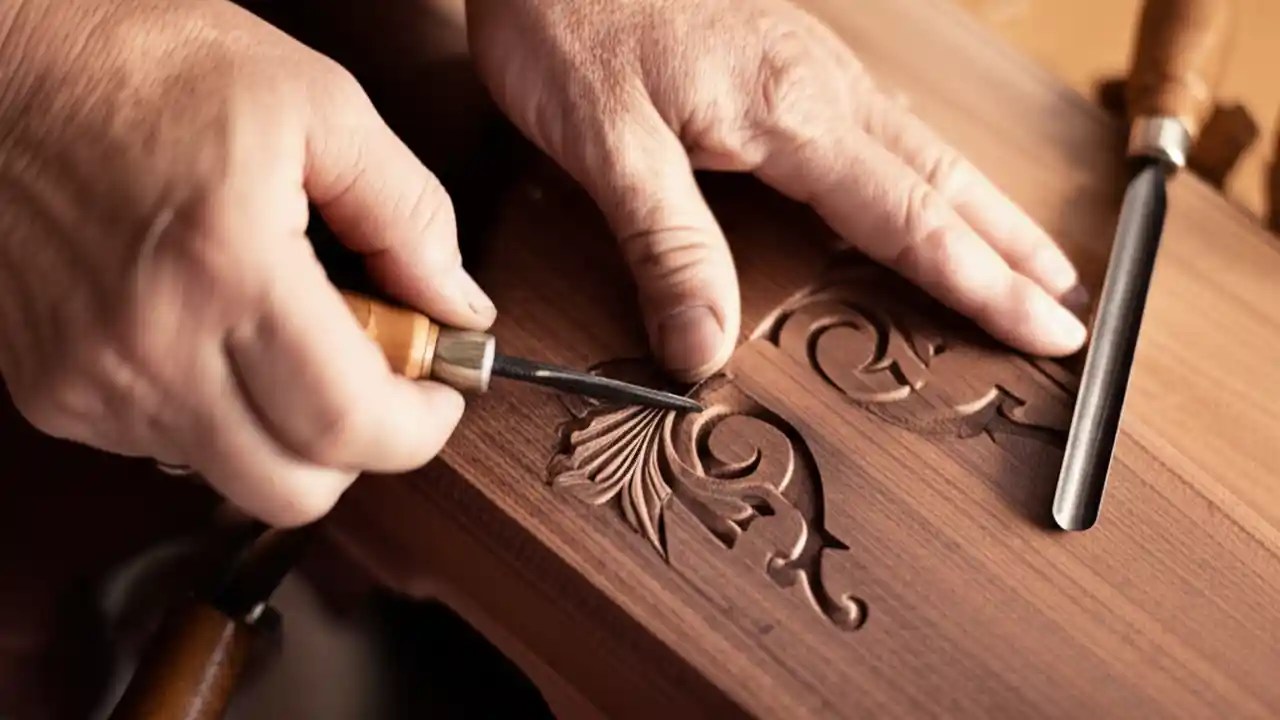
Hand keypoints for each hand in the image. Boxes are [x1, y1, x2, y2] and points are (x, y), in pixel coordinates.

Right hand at [0, 0, 494, 525]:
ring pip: (230, 475)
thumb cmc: (146, 60)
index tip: (441, 398)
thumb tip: (459, 303)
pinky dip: (217, 412)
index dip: (419, 430)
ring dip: (286, 430)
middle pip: (292, 490)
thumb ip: (409, 212)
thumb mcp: (317, 104)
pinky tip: (217, 333)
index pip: (349, 426)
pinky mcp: (48, 391)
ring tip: (287, 332)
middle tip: (376, 373)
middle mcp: (151, 349)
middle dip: (359, 447)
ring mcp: (89, 381)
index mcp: (228, 270)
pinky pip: (166, 446)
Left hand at [466, 0, 1089, 380]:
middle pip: (943, 179)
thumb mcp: (606, 143)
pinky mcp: (783, 56)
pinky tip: (924, 185)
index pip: (912, 220)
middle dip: (1012, 249)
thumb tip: (707, 351)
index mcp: (794, 112)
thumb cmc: (569, 19)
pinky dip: (926, 171)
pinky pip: (881, 124)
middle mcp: (822, 85)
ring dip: (982, 208)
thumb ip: (667, 246)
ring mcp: (809, 65)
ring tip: (1029, 255)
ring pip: (921, 147)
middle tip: (1069, 307)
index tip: (1045, 332)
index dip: (982, 284)